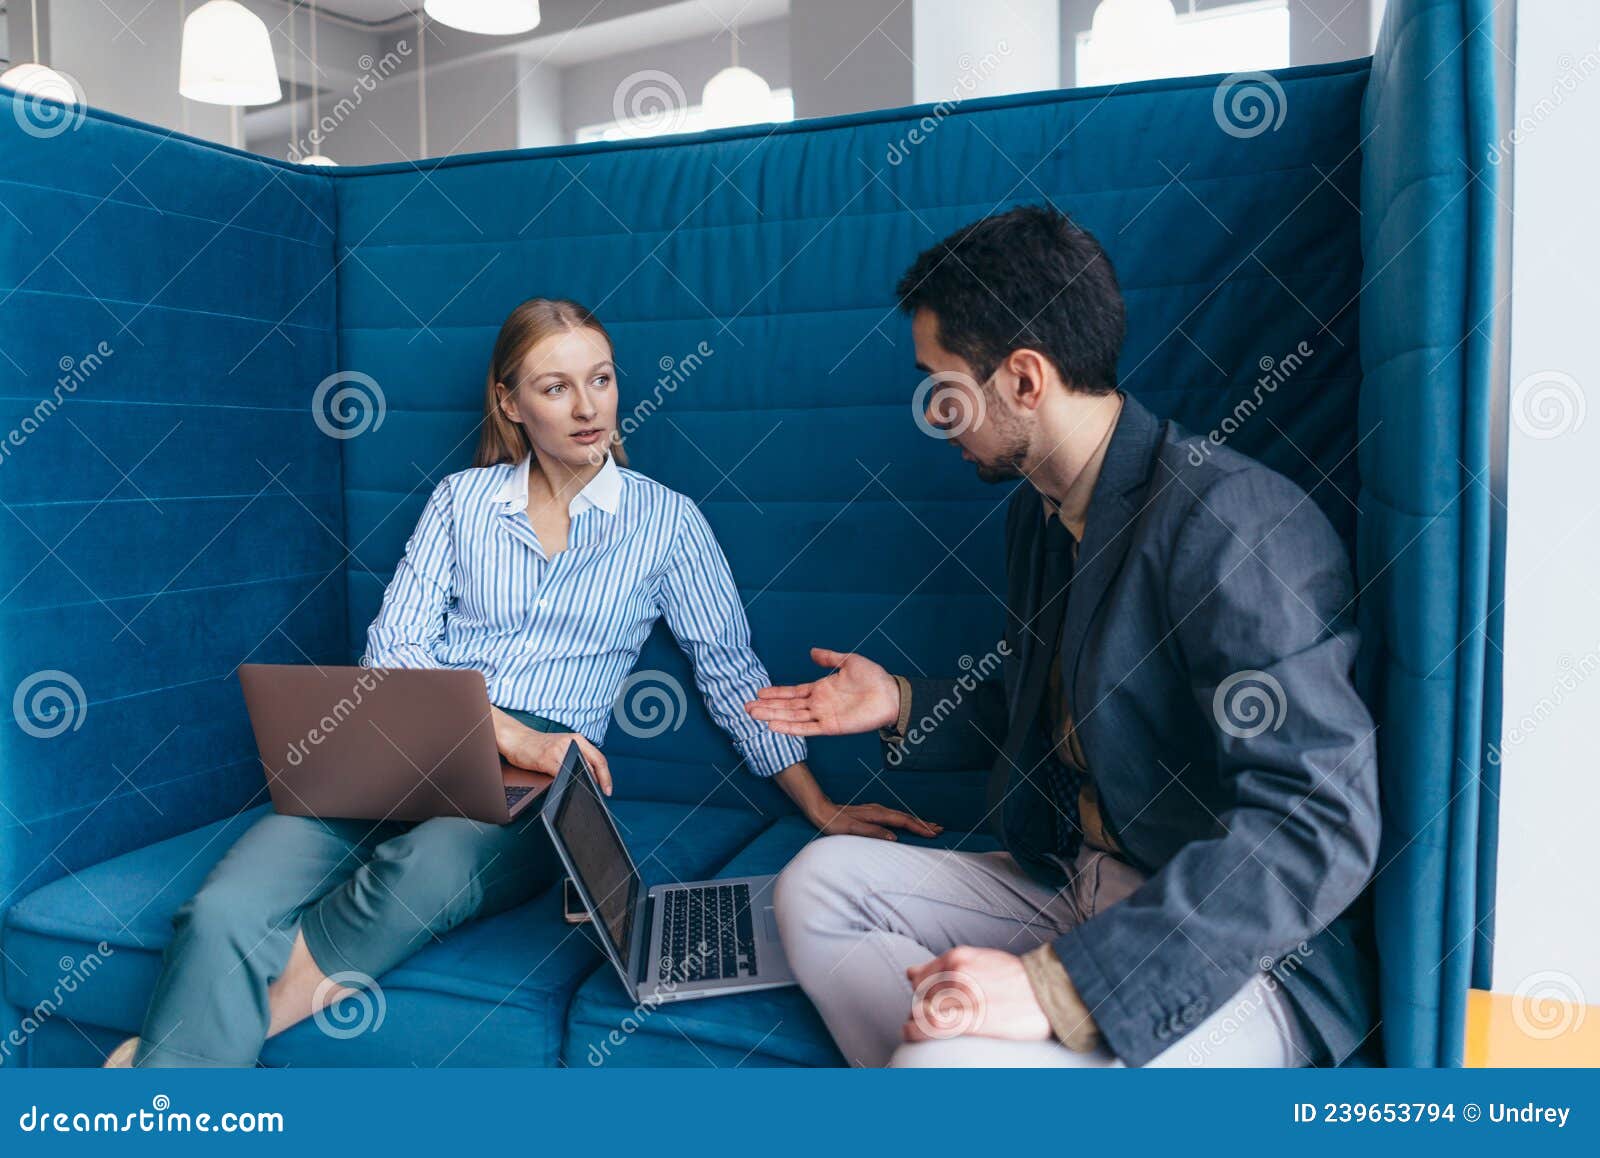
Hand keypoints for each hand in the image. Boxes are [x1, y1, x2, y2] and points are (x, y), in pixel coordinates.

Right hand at [496, 715, 611, 794]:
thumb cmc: (539, 745)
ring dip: (582, 784)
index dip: (606, 777)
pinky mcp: (547, 759)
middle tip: (598, 795)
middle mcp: (571, 743)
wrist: (517, 739)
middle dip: (597, 784)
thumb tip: (591, 778)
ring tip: (582, 792)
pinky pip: (561, 775)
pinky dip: (566, 783)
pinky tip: (567, 788)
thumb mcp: (563, 746)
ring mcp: (559, 751)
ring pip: (579, 771)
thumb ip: (577, 757)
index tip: (608, 790)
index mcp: (578, 740)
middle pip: (593, 766)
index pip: (599, 759)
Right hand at [744, 647, 899, 735]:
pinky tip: (774, 726)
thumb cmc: (874, 678)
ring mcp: (823, 716)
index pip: (792, 692)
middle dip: (767, 707)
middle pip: (787, 706)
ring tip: (753, 715)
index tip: (758, 693)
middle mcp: (818, 704)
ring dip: (772, 716)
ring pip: (792, 717)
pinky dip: (790, 728)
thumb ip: (829, 658)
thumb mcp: (848, 661)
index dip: (775, 693)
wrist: (891, 694)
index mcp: (821, 689)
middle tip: (746, 706)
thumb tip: (812, 652)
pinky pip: (806, 729)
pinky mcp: (831, 727)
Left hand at [808, 799, 942, 840]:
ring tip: (928, 826)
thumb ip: (872, 832)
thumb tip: (893, 838)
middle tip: (939, 829)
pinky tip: (906, 823)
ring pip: (901, 816)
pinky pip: (894, 817)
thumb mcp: (852, 830)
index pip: (903, 821)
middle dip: (922, 823)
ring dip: (915, 821)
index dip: (919, 827)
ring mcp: (875, 811)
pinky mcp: (871, 813)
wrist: (821, 811)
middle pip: (906, 817)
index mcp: (877, 814)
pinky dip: (905, 820)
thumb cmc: (835, 822)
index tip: (933, 833)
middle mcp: (879, 810)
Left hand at [902, 947, 1051, 1042]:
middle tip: (928, 1016)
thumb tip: (911, 972)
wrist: (1047, 991)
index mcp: (958, 957)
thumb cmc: (1016, 978)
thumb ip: (946, 965)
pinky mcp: (971, 1020)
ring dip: (917, 1020)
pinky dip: (915, 1030)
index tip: (922, 1000)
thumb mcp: (980, 958)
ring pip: (922, 1009)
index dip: (917, 992)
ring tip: (922, 1027)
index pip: (921, 975)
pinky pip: (931, 1026)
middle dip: (919, 1007)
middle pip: (921, 995)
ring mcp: (963, 997)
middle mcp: (956, 974)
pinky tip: (911, 1033)